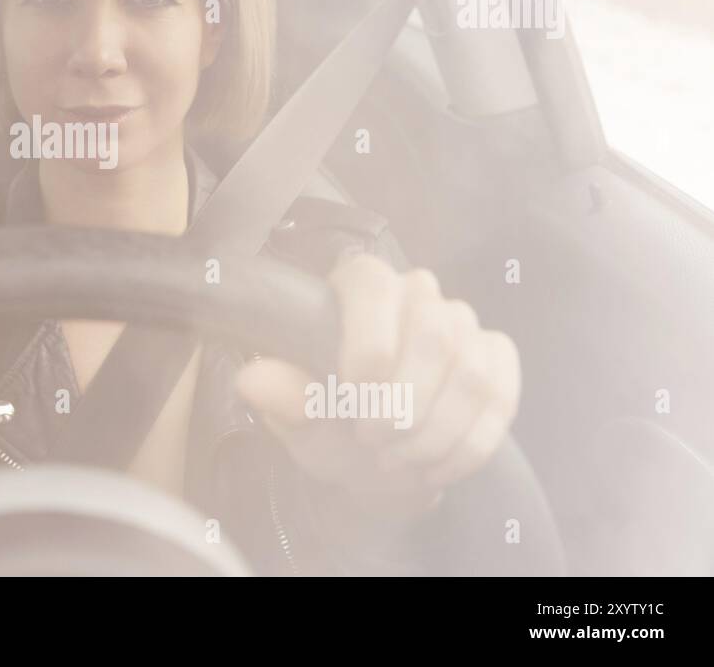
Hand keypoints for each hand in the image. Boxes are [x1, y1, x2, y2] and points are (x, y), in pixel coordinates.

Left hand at [235, 253, 519, 522]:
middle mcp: (415, 292)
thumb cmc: (332, 427)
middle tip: (373, 442)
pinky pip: (500, 397)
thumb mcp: (300, 420)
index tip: (353, 400)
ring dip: (435, 430)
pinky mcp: (497, 357)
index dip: (368, 344)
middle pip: (433, 330)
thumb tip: (252, 380)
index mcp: (357, 288)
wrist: (377, 465)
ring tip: (397, 460)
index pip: (371, 286)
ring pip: (470, 370)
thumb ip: (284, 399)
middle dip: (406, 400)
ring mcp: (462, 322)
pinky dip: (468, 444)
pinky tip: (435, 467)